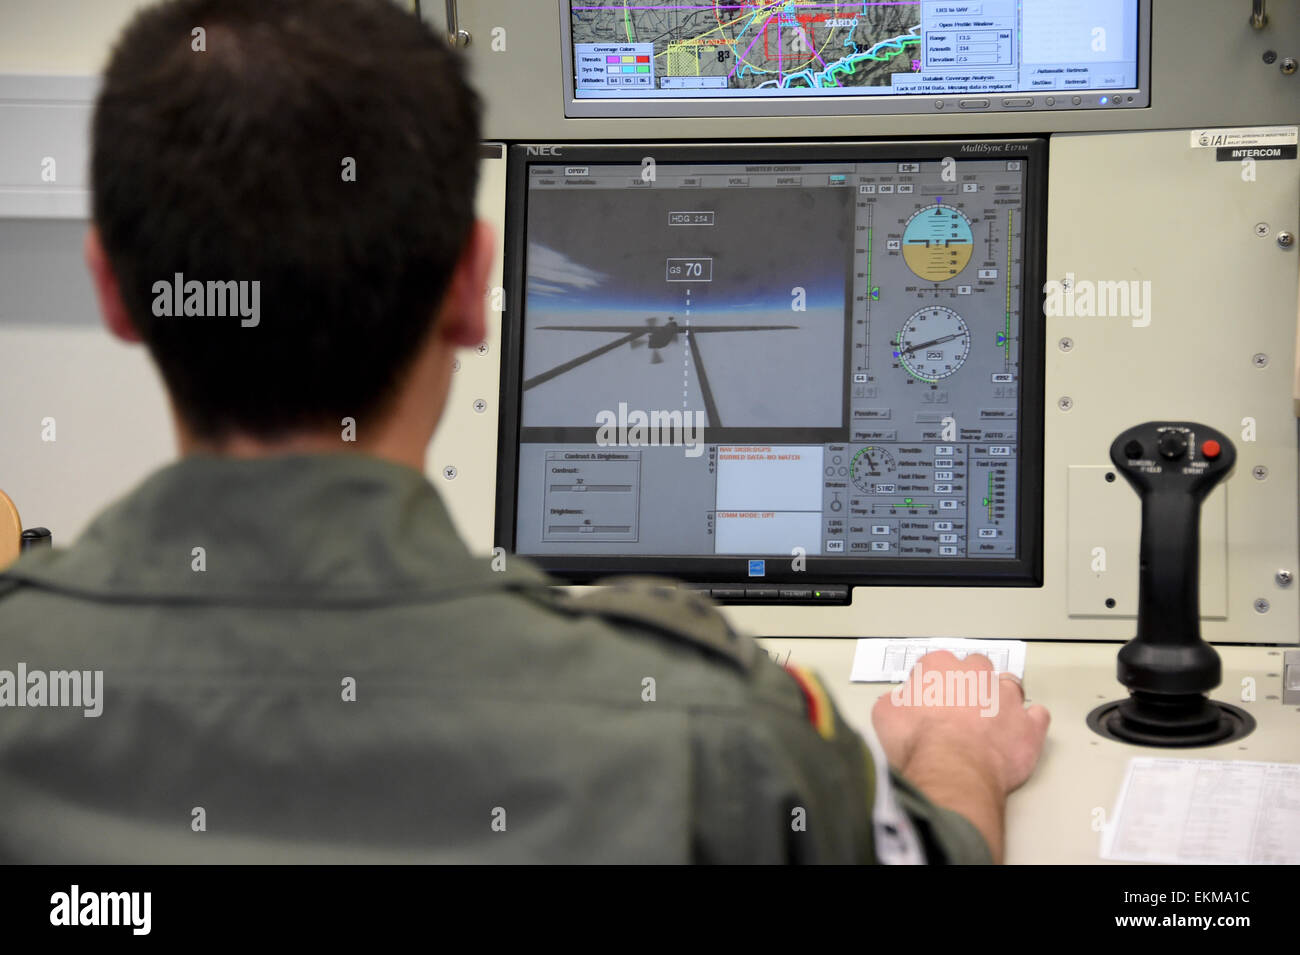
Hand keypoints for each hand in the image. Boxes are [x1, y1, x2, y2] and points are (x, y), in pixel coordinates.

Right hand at [872, 650, 1049, 796]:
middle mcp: (975, 674)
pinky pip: (1037, 716)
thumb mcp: (885, 716)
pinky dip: (1030, 723)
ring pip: (1009, 685)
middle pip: (976, 667)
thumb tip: (899, 704)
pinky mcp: (1029, 725)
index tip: (928, 701)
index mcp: (938, 667)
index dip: (931, 684)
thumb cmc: (919, 743)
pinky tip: (1020, 732)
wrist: (952, 770)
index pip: (935, 664)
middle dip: (970, 683)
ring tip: (991, 719)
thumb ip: (895, 701)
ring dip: (1002, 698)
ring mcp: (1006, 698)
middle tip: (959, 708)